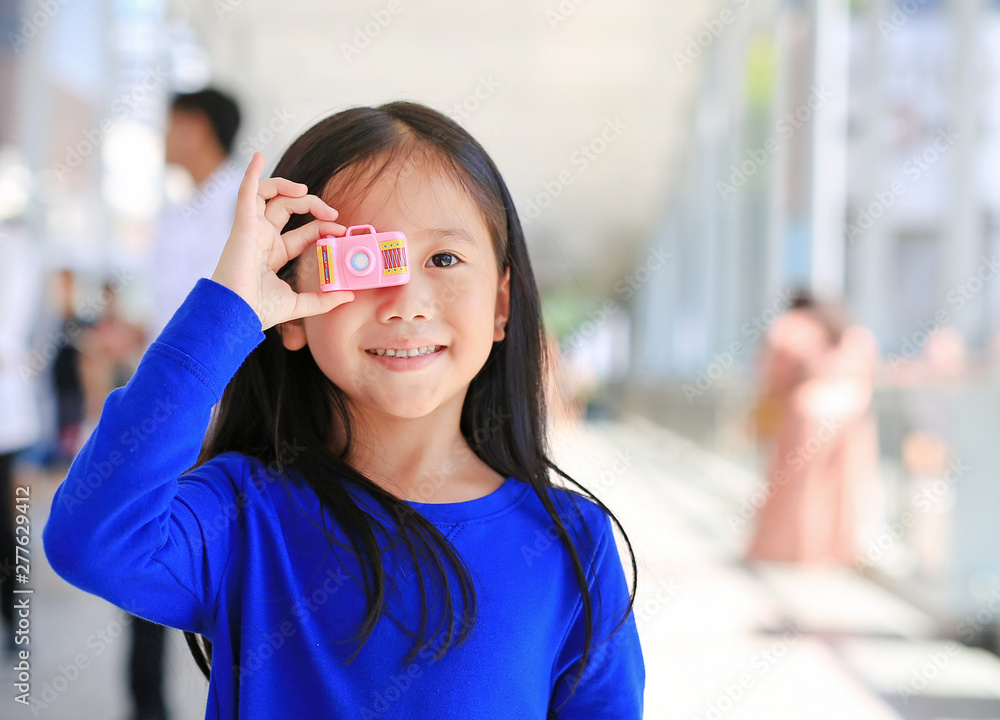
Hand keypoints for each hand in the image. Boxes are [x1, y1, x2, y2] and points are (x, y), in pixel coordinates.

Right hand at [211, 152, 354, 329]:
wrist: (236, 314)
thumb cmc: (258, 311)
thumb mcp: (299, 304)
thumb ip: (324, 299)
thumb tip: (349, 296)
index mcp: (274, 253)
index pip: (303, 231)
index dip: (323, 227)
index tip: (341, 231)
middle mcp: (263, 237)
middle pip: (288, 207)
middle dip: (312, 204)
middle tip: (333, 214)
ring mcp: (252, 229)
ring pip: (268, 194)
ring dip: (287, 186)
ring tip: (304, 191)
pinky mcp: (243, 224)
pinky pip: (246, 192)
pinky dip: (251, 173)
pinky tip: (257, 157)